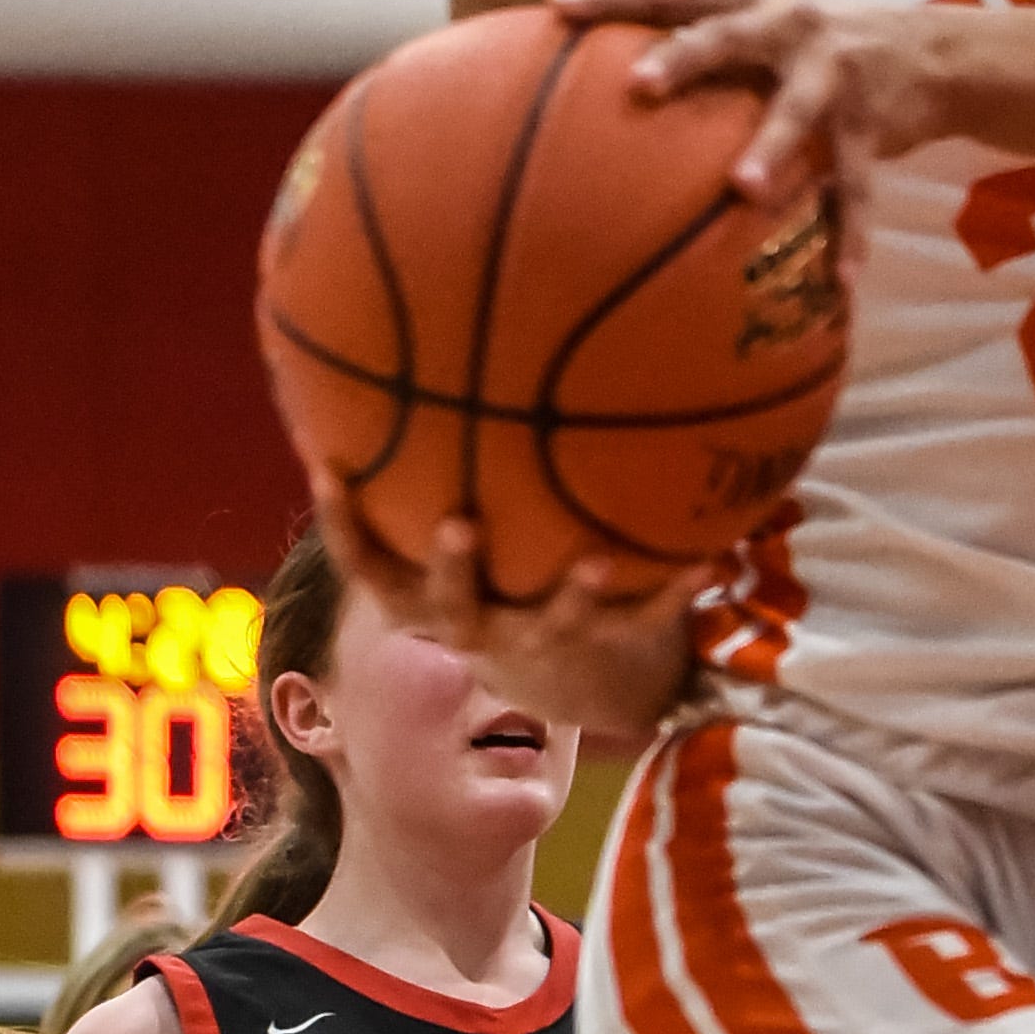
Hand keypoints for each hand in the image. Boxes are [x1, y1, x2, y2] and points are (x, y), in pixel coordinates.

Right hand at [329, 490, 703, 745]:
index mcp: (427, 601)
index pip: (367, 565)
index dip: (341, 524)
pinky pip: (642, 621)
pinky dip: (671, 591)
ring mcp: (541, 644)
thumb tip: (391, 361)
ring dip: (572, 597)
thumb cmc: (497, 575)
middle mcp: (476, 628)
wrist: (569, 673)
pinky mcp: (606, 646)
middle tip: (459, 523)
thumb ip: (427, 477)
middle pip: (454, 607)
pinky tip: (707, 557)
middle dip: (454, 570)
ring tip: (598, 562)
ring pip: (552, 628)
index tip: (326, 467)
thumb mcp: (453, 537)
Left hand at [549, 0, 945, 205]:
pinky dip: (851, 235)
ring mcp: (834, 76)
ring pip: (797, 113)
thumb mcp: (768, 28)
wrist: (934, 52)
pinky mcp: (871, 125)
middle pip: (728, 37)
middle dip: (685, 58)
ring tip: (743, 190)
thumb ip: (707, 48)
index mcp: (750, 3)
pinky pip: (857, 187)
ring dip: (773, 150)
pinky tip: (842, 282)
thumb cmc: (823, 47)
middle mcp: (789, 27)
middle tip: (638, 86)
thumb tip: (612, 86)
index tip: (557, 8)